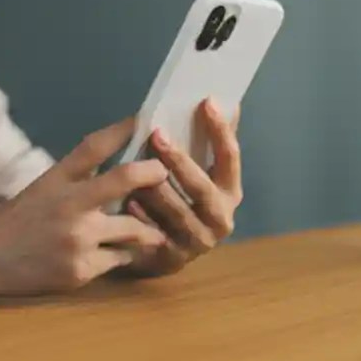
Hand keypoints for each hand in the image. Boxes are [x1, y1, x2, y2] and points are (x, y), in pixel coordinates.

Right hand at [0, 117, 169, 294]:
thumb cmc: (23, 214)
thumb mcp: (48, 181)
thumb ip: (84, 164)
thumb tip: (124, 135)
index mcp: (58, 179)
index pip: (95, 146)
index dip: (125, 130)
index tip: (147, 122)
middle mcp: (70, 206)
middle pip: (124, 179)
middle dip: (154, 175)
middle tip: (164, 175)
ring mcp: (78, 240)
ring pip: (133, 229)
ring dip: (146, 228)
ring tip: (154, 228)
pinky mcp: (81, 271)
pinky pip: (120, 260)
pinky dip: (123, 254)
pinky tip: (119, 252)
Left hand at [120, 98, 242, 277]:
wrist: (163, 252)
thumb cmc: (182, 199)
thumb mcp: (200, 172)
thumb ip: (212, 142)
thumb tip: (229, 101)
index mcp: (230, 192)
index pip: (231, 158)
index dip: (220, 131)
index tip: (205, 102)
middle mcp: (221, 219)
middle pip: (202, 188)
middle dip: (180, 161)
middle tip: (157, 135)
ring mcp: (198, 241)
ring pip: (177, 211)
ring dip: (156, 188)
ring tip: (136, 166)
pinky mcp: (173, 259)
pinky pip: (155, 234)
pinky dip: (142, 217)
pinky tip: (128, 201)